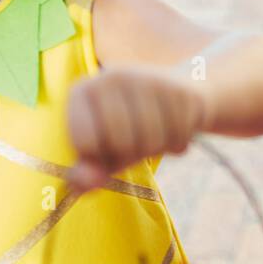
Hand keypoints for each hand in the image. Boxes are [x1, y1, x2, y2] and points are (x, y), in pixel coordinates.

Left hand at [66, 66, 207, 191]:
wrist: (179, 93)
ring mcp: (147, 79)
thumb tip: (85, 185)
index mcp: (83, 92)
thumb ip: (87, 172)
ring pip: (151, 141)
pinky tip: (173, 130)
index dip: (99, 158)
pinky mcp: (178, 89)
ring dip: (157, 151)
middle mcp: (111, 78)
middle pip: (121, 143)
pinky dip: (177, 145)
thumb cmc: (131, 128)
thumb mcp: (103, 150)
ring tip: (156, 137)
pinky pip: (178, 137)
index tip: (107, 149)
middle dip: (131, 155)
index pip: (85, 143)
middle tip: (136, 144)